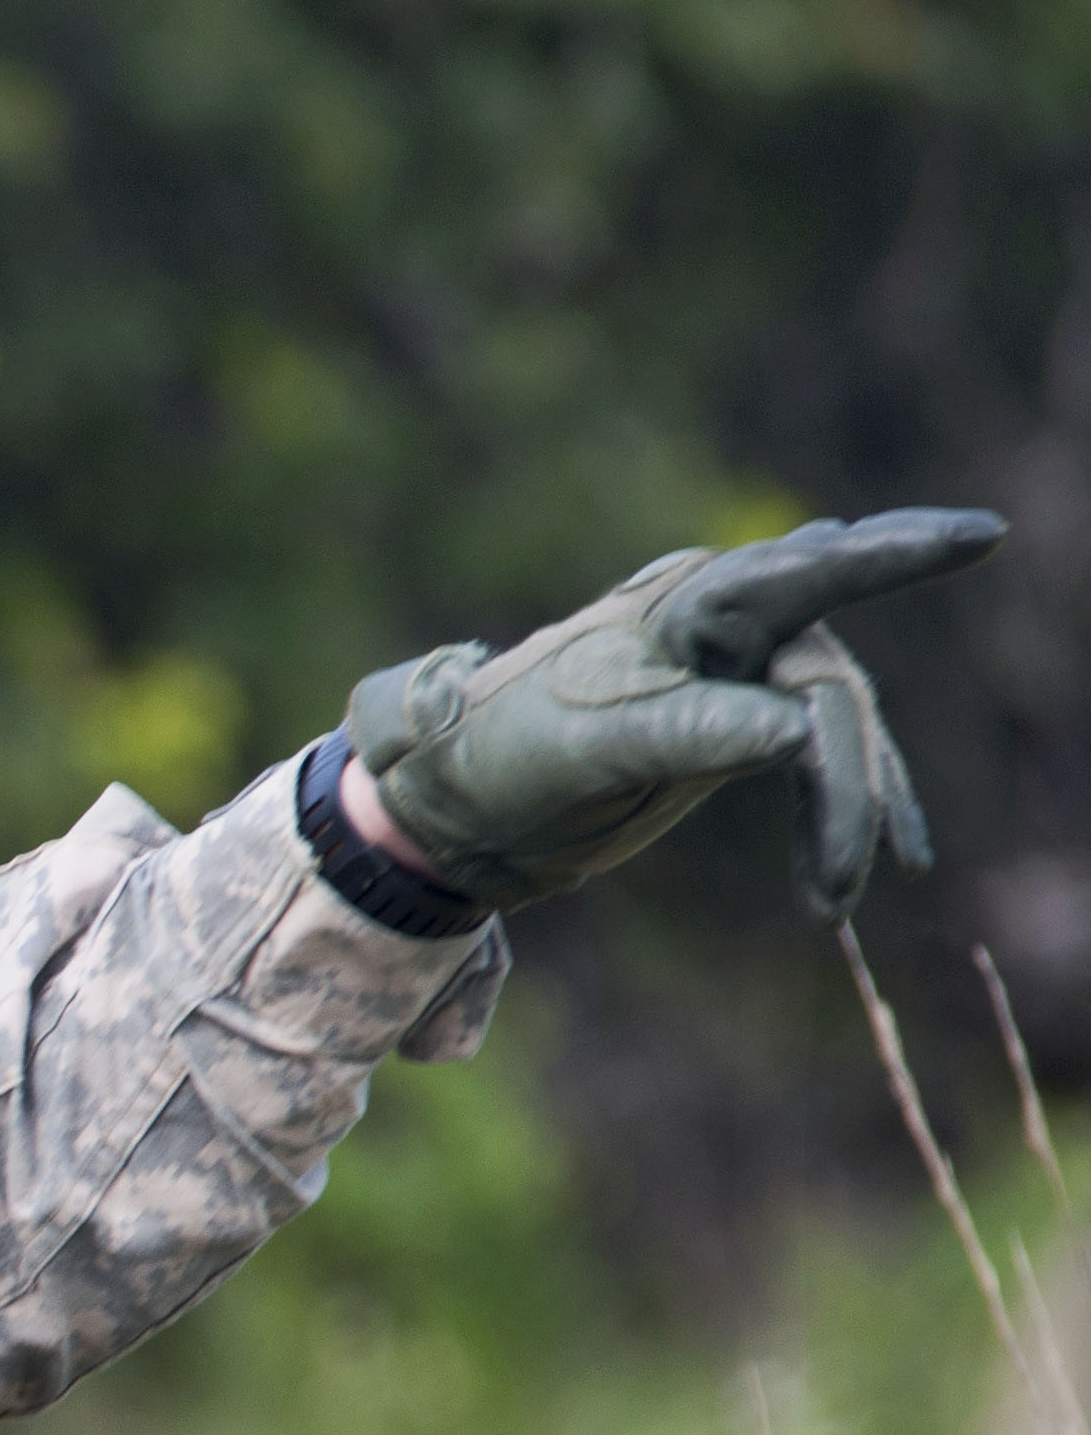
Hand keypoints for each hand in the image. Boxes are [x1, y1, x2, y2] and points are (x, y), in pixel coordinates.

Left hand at [344, 507, 1001, 910]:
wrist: (457, 804)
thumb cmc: (509, 752)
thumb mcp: (593, 743)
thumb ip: (693, 730)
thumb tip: (796, 735)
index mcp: (692, 603)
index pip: (808, 573)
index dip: (894, 553)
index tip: (978, 535)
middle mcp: (730, 627)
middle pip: (829, 687)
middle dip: (852, 776)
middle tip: (851, 868)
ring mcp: (741, 679)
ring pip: (833, 734)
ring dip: (847, 812)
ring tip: (832, 899)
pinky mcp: (738, 733)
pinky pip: (819, 765)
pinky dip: (844, 812)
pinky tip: (872, 865)